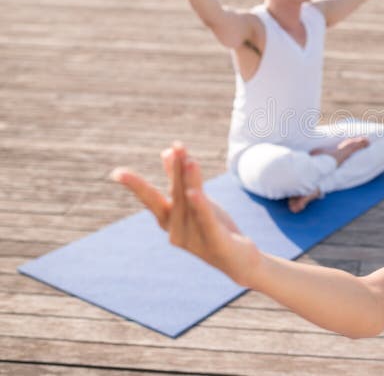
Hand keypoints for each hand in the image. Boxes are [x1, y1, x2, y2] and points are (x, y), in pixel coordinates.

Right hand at [110, 143, 258, 285]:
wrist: (239, 262)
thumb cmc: (212, 229)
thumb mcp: (195, 203)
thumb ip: (179, 180)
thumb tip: (167, 151)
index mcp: (169, 222)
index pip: (151, 199)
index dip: (136, 186)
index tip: (117, 173)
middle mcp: (176, 232)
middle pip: (175, 196)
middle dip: (174, 171)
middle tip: (173, 148)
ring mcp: (194, 240)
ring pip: (191, 204)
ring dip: (190, 181)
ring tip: (189, 159)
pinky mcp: (215, 243)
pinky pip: (205, 221)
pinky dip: (199, 206)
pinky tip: (194, 193)